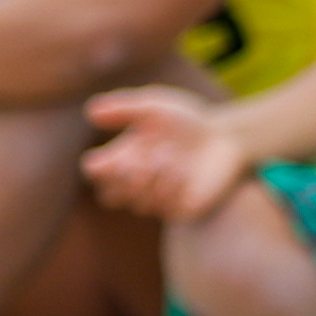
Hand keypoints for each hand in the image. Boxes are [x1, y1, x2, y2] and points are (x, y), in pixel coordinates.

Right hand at [83, 85, 256, 220]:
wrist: (225, 136)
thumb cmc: (186, 120)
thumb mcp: (154, 106)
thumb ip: (123, 108)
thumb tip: (90, 112)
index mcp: (123, 155)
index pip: (94, 172)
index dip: (96, 168)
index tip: (110, 155)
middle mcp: (136, 181)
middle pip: (108, 197)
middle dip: (120, 179)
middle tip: (136, 160)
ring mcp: (157, 198)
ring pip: (137, 204)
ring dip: (149, 179)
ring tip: (168, 155)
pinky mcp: (180, 209)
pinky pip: (164, 209)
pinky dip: (169, 188)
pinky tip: (182, 171)